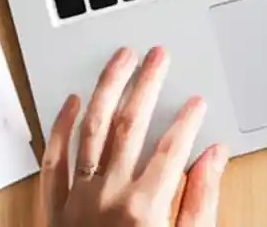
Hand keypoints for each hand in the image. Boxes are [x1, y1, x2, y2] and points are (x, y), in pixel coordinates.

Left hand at [37, 47, 229, 226]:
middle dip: (147, 83)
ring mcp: (75, 202)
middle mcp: (107, 198)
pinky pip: (53, 159)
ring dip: (105, 88)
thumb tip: (214, 158)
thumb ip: (202, 203)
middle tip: (158, 55)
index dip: (188, 118)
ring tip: (120, 59)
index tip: (197, 101)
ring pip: (90, 129)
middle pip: (129, 124)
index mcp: (145, 210)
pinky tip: (72, 102)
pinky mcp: (52, 211)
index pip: (173, 146)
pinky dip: (61, 126)